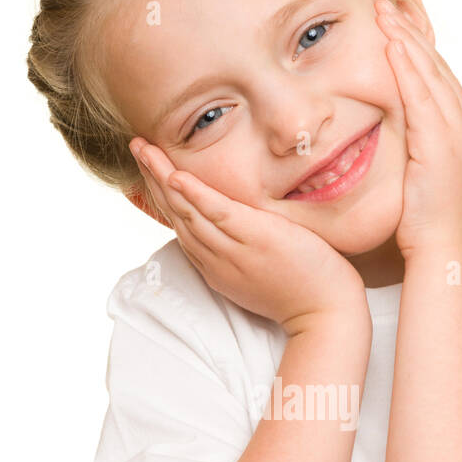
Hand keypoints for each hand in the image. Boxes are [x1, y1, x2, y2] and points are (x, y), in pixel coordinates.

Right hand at [129, 141, 368, 335]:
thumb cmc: (303, 291)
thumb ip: (243, 249)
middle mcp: (217, 259)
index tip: (150, 169)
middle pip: (176, 214)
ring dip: (161, 177)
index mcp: (216, 266)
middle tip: (136, 147)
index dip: (161, 195)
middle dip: (152, 179)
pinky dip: (195, 194)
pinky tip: (176, 176)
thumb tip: (237, 227)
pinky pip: (217, 214)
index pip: (181, 225)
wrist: (326, 313)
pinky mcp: (256, 238)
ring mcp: (234, 250)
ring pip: (187, 210)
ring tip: (143, 149)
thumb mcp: (261, 272)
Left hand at [374, 0, 461, 258]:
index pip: (441, 78)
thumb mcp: (422, 179)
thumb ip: (416, 151)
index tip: (399, 21)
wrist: (442, 253)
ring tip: (383, 10)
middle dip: (413, 31)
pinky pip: (422, 95)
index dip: (419, 47)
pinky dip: (407, 66)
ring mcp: (459, 133)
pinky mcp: (442, 143)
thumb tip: (397, 140)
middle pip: (438, 66)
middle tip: (389, 0)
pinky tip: (391, 43)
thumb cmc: (426, 227)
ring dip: (406, 38)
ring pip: (431, 73)